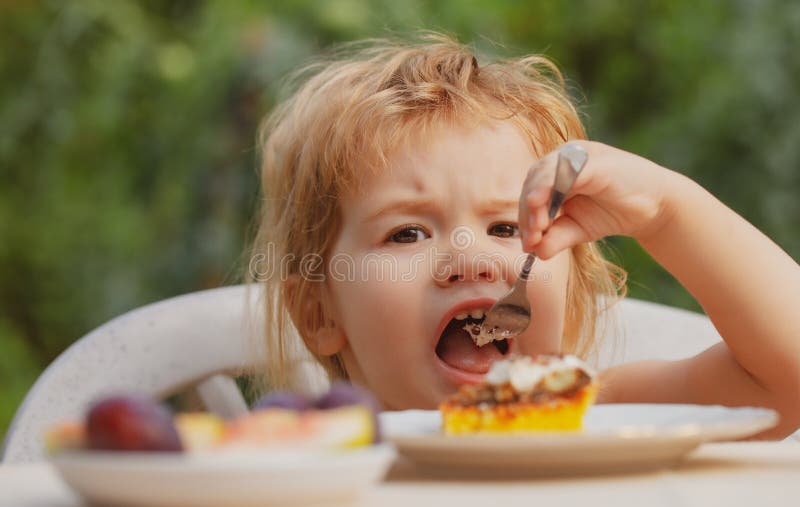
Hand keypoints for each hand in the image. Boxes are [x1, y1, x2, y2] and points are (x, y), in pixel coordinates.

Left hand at [519, 141, 682, 257]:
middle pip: (533, 182)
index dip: (526, 217)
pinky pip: (566, 170)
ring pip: (544, 173)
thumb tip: (535, 252)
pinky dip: (550, 185)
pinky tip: (541, 204)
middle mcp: (564, 158)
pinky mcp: (594, 160)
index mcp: (556, 172)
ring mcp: (579, 156)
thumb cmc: (613, 212)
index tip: (528, 244)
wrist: (654, 208)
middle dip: (528, 213)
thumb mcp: (578, 229)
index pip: (531, 191)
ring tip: (537, 229)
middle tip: (531, 240)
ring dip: (535, 202)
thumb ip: (556, 237)